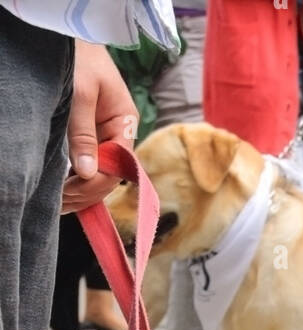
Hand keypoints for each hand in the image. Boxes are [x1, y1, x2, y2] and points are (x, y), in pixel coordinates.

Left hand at [62, 41, 138, 212]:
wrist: (74, 38)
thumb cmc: (80, 59)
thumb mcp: (81, 94)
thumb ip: (83, 134)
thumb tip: (87, 173)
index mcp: (126, 124)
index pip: (117, 167)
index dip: (95, 183)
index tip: (70, 191)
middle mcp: (119, 135)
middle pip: (109, 177)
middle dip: (87, 192)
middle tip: (61, 202)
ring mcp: (106, 138)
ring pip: (99, 176)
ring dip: (81, 191)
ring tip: (60, 203)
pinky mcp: (92, 139)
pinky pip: (88, 166)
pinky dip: (76, 181)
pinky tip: (63, 191)